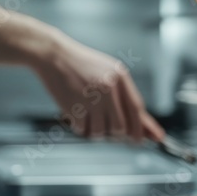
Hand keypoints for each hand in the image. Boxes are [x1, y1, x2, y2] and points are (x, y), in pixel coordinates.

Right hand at [30, 35, 163, 141]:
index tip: (141, 140)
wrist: (54, 56)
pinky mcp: (74, 106)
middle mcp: (107, 88)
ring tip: (88, 115)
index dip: (140, 128)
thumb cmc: (82, 65)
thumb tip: (142, 122)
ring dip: (95, 130)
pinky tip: (77, 113)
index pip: (136, 109)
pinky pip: (82, 130)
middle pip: (120, 126)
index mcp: (119, 77)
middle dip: (115, 133)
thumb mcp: (109, 74)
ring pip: (100, 131)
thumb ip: (125, 97)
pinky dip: (80, 127)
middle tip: (107, 127)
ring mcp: (90, 98)